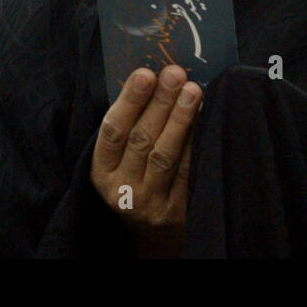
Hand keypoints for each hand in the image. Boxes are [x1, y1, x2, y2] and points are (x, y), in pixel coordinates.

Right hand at [90, 64, 200, 256]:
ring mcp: (149, 202)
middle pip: (141, 139)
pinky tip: (205, 119)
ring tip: (193, 90)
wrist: (153, 233)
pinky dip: (195, 143)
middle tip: (175, 73)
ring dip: (180, 119)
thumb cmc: (137, 179)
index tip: (145, 73)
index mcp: (101, 170)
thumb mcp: (122, 159)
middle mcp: (121, 189)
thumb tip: (157, 78)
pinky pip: (187, 172)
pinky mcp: (176, 211)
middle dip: (159, 103)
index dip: (129, 101)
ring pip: (164, 155)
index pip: (112, 132)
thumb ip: (132, 125)